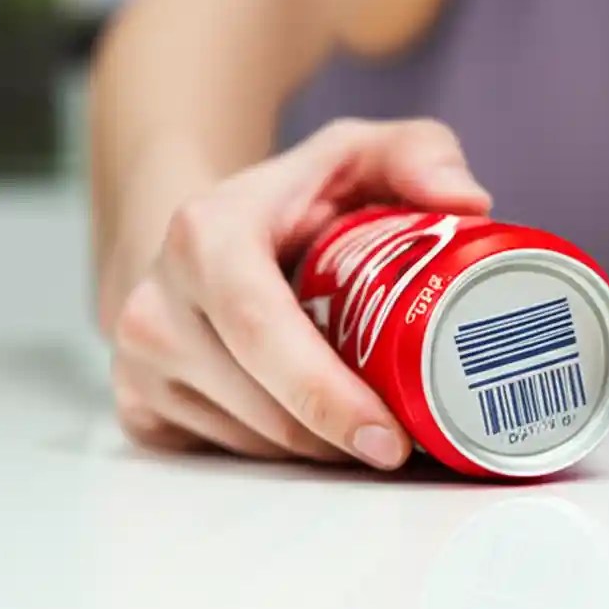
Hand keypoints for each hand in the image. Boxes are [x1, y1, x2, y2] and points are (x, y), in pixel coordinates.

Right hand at [108, 119, 491, 466]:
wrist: (203, 229)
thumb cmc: (295, 198)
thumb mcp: (358, 154)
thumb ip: (420, 154)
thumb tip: (468, 203)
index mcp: (206, 236)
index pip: (262, 331)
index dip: (327, 394)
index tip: (390, 437)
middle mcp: (156, 303)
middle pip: (259, 405)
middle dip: (339, 441)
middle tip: (407, 448)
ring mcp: (140, 362)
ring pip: (247, 441)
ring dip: (316, 452)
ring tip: (370, 434)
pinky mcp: (140, 406)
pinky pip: (224, 454)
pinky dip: (282, 453)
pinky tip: (320, 431)